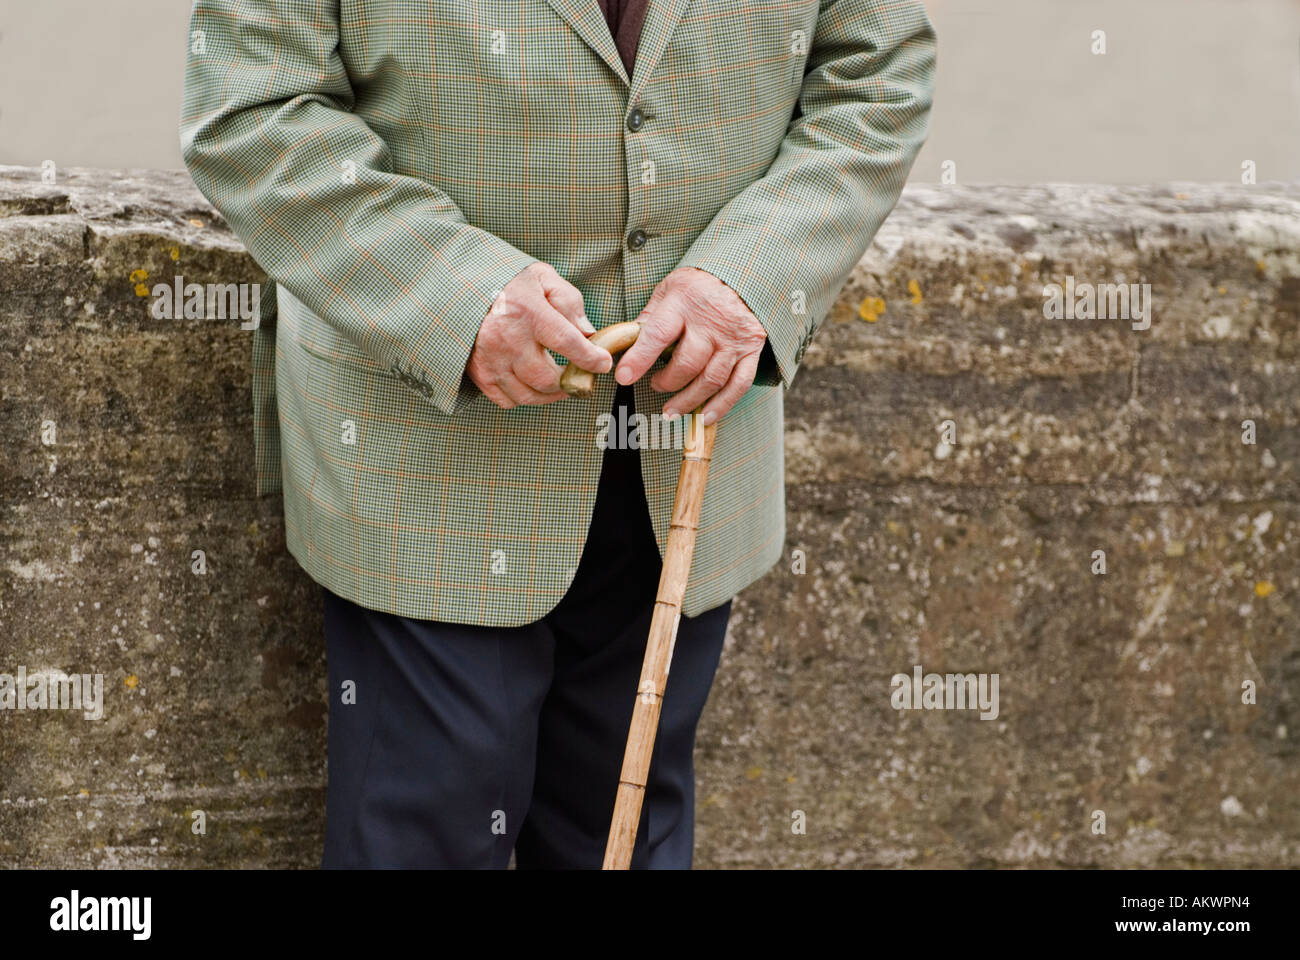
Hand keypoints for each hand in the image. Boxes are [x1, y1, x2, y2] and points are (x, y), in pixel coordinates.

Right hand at [469, 262, 612, 408]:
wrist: (459, 285)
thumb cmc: (505, 280)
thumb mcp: (542, 277)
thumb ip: (569, 303)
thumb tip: (588, 333)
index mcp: (528, 312)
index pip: (569, 343)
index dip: (590, 358)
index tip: (603, 364)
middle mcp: (507, 339)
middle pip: (548, 379)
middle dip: (570, 382)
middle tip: (580, 376)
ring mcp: (490, 360)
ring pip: (528, 395)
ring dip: (550, 395)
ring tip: (560, 384)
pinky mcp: (478, 373)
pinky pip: (506, 400)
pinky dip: (524, 397)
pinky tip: (532, 384)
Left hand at [615, 266, 766, 424]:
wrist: (743, 274)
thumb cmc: (698, 286)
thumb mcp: (669, 289)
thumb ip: (650, 318)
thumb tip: (626, 345)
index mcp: (684, 302)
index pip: (658, 334)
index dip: (639, 358)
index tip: (624, 377)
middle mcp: (711, 321)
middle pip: (687, 364)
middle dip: (666, 383)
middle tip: (655, 385)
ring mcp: (733, 338)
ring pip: (711, 379)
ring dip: (689, 400)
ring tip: (671, 409)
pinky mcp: (751, 350)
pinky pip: (738, 384)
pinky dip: (722, 405)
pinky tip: (705, 416)